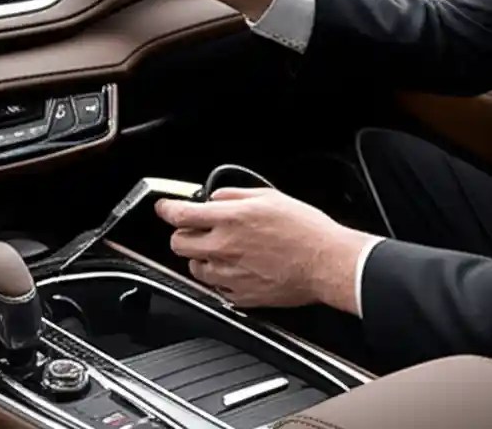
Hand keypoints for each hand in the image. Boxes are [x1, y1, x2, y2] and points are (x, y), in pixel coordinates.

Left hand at [154, 187, 375, 313]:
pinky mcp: (240, 296)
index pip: (180, 214)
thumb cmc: (306, 230)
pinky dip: (220, 278)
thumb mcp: (268, 196)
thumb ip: (233, 195)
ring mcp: (229, 275)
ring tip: (224, 251)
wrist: (327, 263)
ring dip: (201, 257)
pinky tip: (239, 268)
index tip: (164, 208)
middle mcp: (224, 248)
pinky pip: (215, 287)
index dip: (166, 209)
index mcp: (230, 220)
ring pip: (194, 267)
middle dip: (183, 234)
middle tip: (198, 230)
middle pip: (178, 243)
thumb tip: (213, 197)